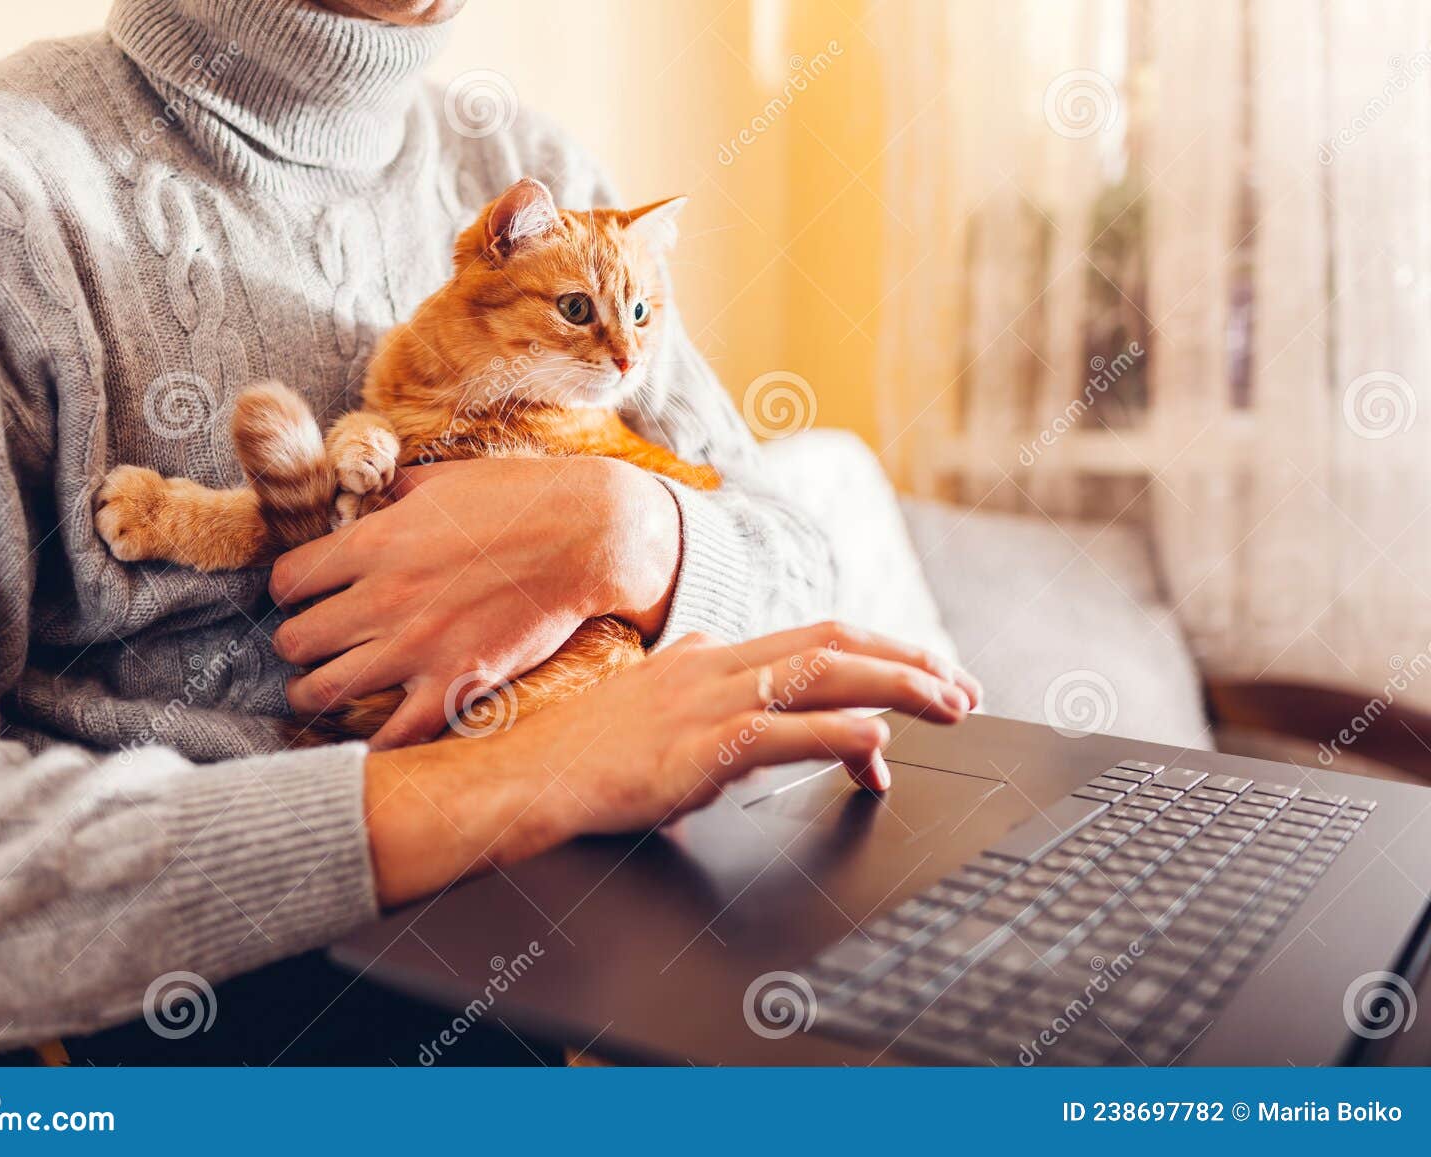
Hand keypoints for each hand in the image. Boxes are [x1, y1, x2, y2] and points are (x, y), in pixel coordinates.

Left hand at [269, 455, 680, 746]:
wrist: (586, 536)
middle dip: (296, 643)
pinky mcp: (458, 682)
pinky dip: (374, 741)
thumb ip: (388, 497)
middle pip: (294, 640)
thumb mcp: (440, 481)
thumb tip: (359, 502)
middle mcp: (385, 598)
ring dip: (314, 691)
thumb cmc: (517, 499)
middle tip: (311, 645)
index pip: (286, 582)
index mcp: (374, 543)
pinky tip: (370, 734)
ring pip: (323, 690)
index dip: (289, 591)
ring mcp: (420, 646)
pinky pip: (395, 733)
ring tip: (320, 689)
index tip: (304, 597)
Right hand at [364, 621, 981, 905]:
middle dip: (908, 659)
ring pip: (822, 676)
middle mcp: (717, 666)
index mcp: (712, 656)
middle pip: (833, 643)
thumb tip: (744, 682)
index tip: (925, 670)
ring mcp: (707, 703)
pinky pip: (781, 732)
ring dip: (896, 687)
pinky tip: (875, 743)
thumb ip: (704, 689)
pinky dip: (836, 734)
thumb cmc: (584, 754)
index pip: (815, 638)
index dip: (880, 650)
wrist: (524, 778)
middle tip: (962, 685)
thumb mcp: (654, 704)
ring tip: (948, 703)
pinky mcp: (696, 749)